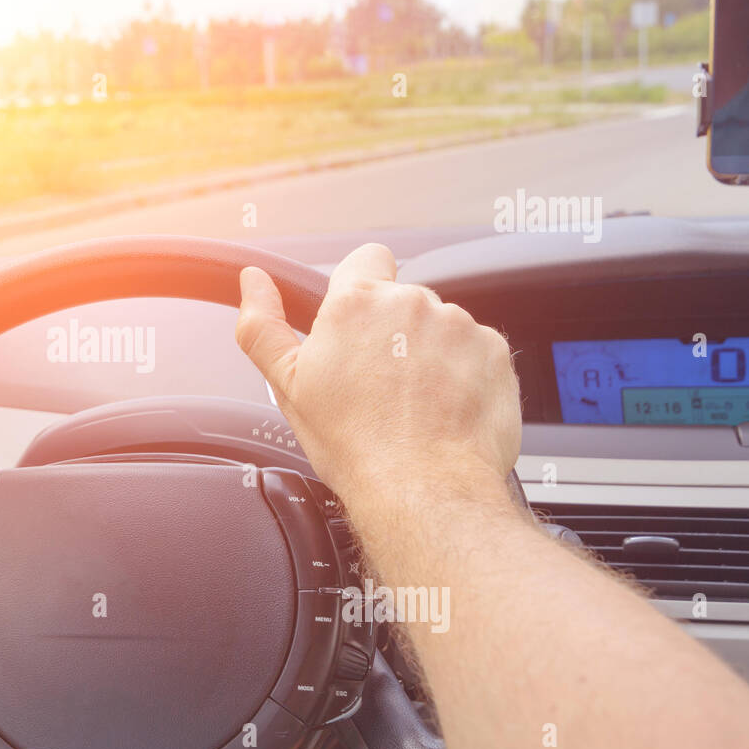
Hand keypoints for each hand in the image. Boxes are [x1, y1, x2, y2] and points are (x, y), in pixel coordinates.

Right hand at [235, 243, 520, 504]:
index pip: (364, 260)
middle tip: (378, 383)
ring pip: (440, 325)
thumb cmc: (355, 445)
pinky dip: (463, 372)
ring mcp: (458, 325)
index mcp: (356, 303)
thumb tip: (253, 283)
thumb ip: (262, 325)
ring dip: (428, 352)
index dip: (358, 291)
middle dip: (392, 331)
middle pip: (402, 298)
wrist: (422, 489)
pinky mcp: (494, 352)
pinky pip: (475, 350)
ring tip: (414, 402)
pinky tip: (444, 407)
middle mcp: (411, 303)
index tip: (357, 330)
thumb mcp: (286, 385)